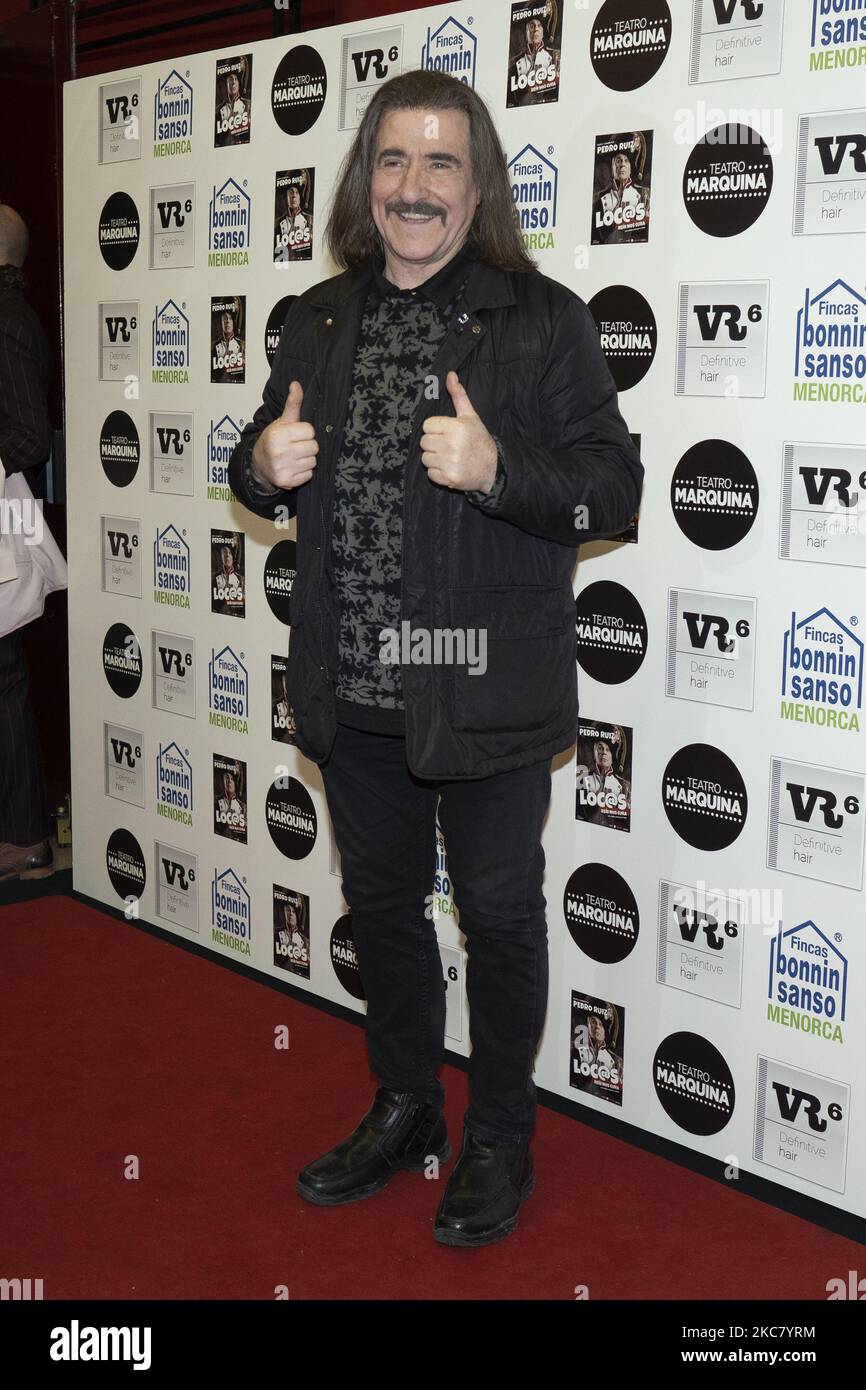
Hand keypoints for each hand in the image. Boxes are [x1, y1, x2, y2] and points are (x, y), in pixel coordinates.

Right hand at [251, 380, 317, 489]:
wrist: (259, 463)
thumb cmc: (274, 439)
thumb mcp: (282, 420)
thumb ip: (292, 404)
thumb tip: (296, 384)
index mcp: (278, 435)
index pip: (310, 431)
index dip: (305, 432)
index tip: (295, 434)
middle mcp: (280, 452)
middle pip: (314, 447)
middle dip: (307, 445)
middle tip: (296, 446)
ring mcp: (283, 469)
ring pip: (313, 461)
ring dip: (306, 459)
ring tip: (294, 456)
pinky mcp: (287, 482)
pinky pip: (309, 475)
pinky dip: (304, 472)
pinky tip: (293, 467)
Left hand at [420, 371, 497, 492]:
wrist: (493, 468)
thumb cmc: (479, 439)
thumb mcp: (470, 416)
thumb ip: (458, 395)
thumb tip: (450, 374)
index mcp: (456, 427)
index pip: (427, 426)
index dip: (436, 429)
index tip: (447, 433)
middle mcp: (452, 445)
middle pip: (424, 442)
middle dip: (434, 444)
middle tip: (448, 446)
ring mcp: (450, 463)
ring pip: (425, 458)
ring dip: (435, 459)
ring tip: (449, 457)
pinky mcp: (449, 479)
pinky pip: (431, 474)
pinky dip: (438, 473)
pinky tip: (450, 468)